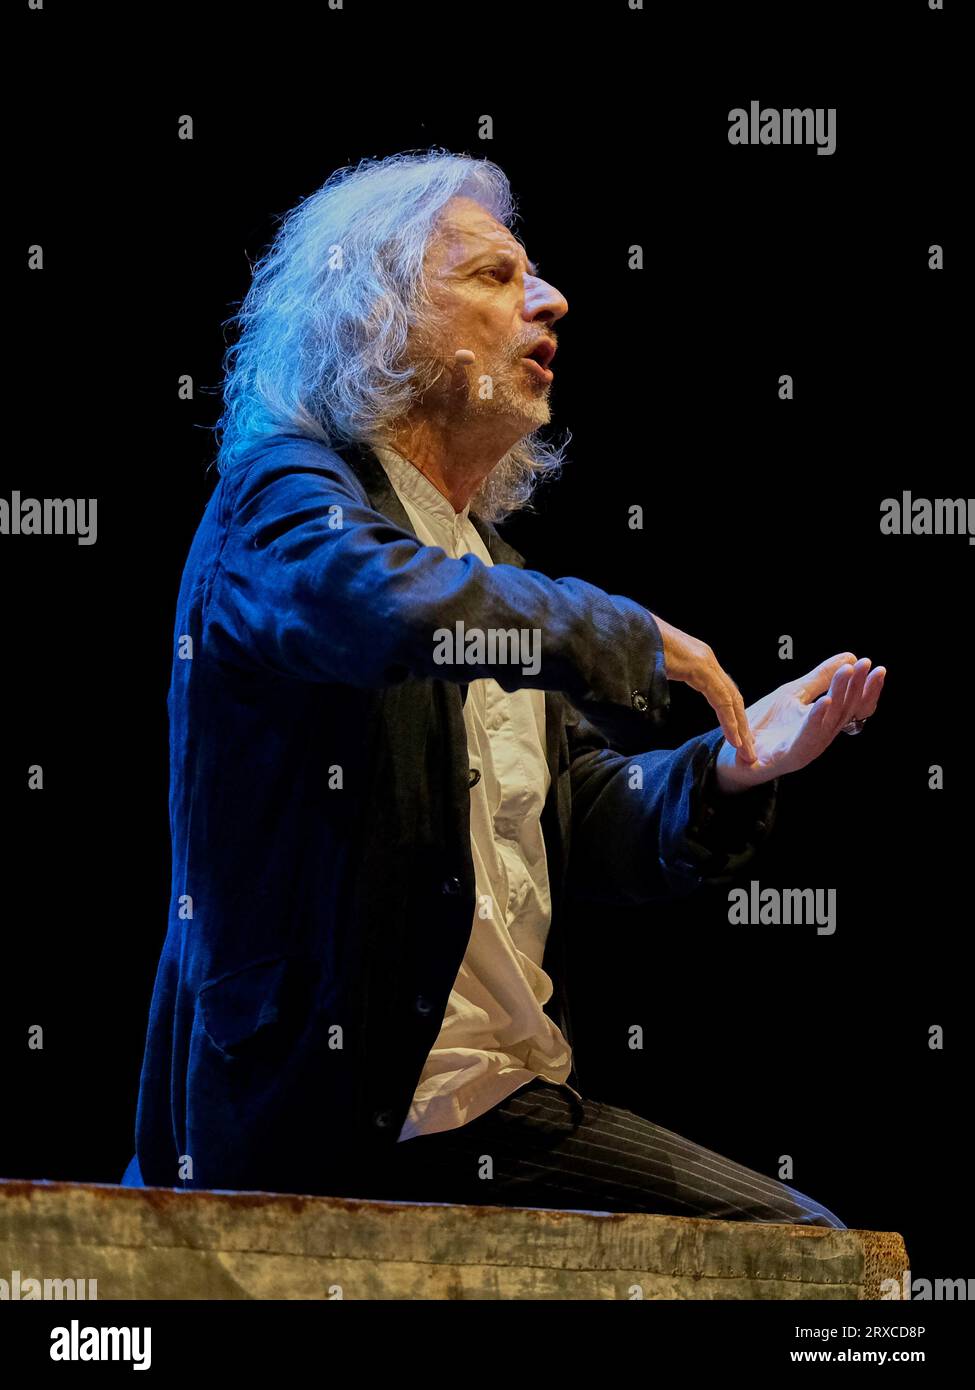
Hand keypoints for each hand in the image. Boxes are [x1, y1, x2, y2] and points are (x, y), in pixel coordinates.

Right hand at [649, 613, 758, 762]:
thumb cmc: (636, 649)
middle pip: (733, 697)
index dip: (733, 716)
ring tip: (745, 749)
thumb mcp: (655, 670)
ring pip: (732, 700)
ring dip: (740, 727)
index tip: (739, 739)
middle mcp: (707, 659)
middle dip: (742, 724)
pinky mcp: (700, 666)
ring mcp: (705, 662)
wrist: (627, 631)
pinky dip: (729, 720)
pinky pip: (721, 699)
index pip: (724, 692)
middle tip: (748, 750)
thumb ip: (664, 680)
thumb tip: (655, 696)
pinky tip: (734, 738)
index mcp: (699, 661)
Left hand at [713, 652, 886, 792]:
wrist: (734, 751)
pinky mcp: (787, 757)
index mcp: (824, 723)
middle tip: (867, 664)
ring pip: (829, 721)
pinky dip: (815, 720)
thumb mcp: (794, 694)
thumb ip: (820, 679)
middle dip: (858, 687)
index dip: (867, 688)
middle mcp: (820, 736)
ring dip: (840, 695)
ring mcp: (806, 748)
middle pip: (845, 711)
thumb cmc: (765, 725)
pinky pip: (805, 739)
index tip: (876, 666)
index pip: (853, 705)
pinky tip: (824, 702)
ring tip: (848, 672)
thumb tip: (850, 657)